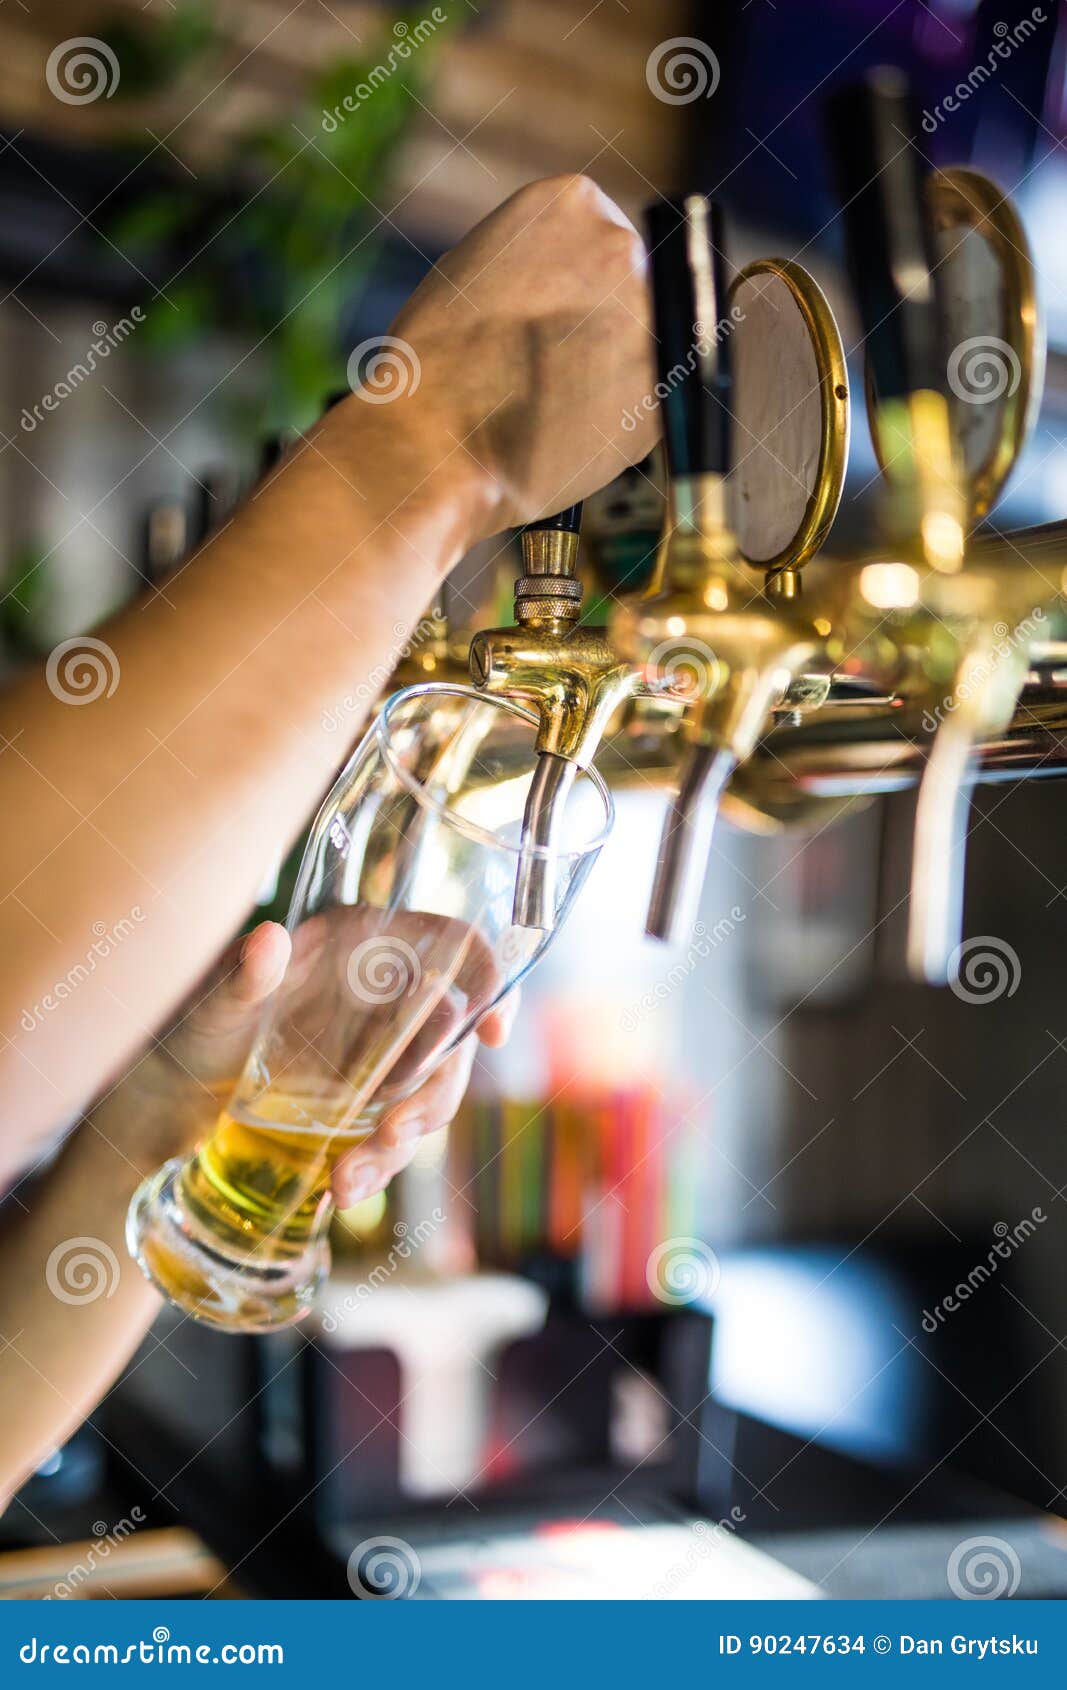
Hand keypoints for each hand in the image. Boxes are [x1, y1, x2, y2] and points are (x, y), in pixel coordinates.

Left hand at [95, 920, 512, 1200]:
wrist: (166, 1098)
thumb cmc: (190, 1026)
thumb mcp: (210, 1003)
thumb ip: (241, 977)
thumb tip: (267, 940)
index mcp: (364, 946)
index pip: (454, 946)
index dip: (490, 979)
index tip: (491, 1030)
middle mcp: (385, 997)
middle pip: (454, 1039)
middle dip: (433, 1094)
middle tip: (395, 1133)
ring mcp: (382, 1055)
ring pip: (429, 1096)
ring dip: (402, 1142)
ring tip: (348, 1178)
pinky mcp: (367, 1106)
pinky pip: (397, 1136)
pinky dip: (378, 1166)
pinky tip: (342, 1188)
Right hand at [334, 174, 658, 539]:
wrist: (435, 442)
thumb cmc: (436, 366)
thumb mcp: (473, 272)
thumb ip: (536, 265)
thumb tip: (574, 286)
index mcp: (571, 202)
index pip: (601, 238)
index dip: (578, 290)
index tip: (552, 322)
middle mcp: (621, 244)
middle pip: (635, 286)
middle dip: (603, 329)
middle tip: (553, 371)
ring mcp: (649, 314)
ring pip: (648, 345)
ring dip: (614, 374)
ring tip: (554, 406)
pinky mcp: (664, 384)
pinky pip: (654, 398)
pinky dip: (622, 418)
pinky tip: (570, 431)